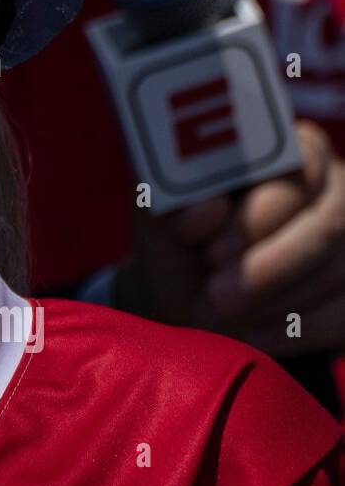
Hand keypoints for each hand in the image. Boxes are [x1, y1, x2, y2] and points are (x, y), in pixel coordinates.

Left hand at [118, 121, 344, 355]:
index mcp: (284, 150)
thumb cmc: (179, 243)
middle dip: (271, 266)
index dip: (262, 213)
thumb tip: (206, 210)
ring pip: (341, 270)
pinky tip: (254, 336)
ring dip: (277, 302)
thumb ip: (170, 207)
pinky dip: (296, 330)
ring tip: (224, 317)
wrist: (195, 295)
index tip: (213, 252)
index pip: (301, 165)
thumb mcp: (159, 220)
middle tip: (218, 297)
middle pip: (332, 221)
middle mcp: (334, 185)